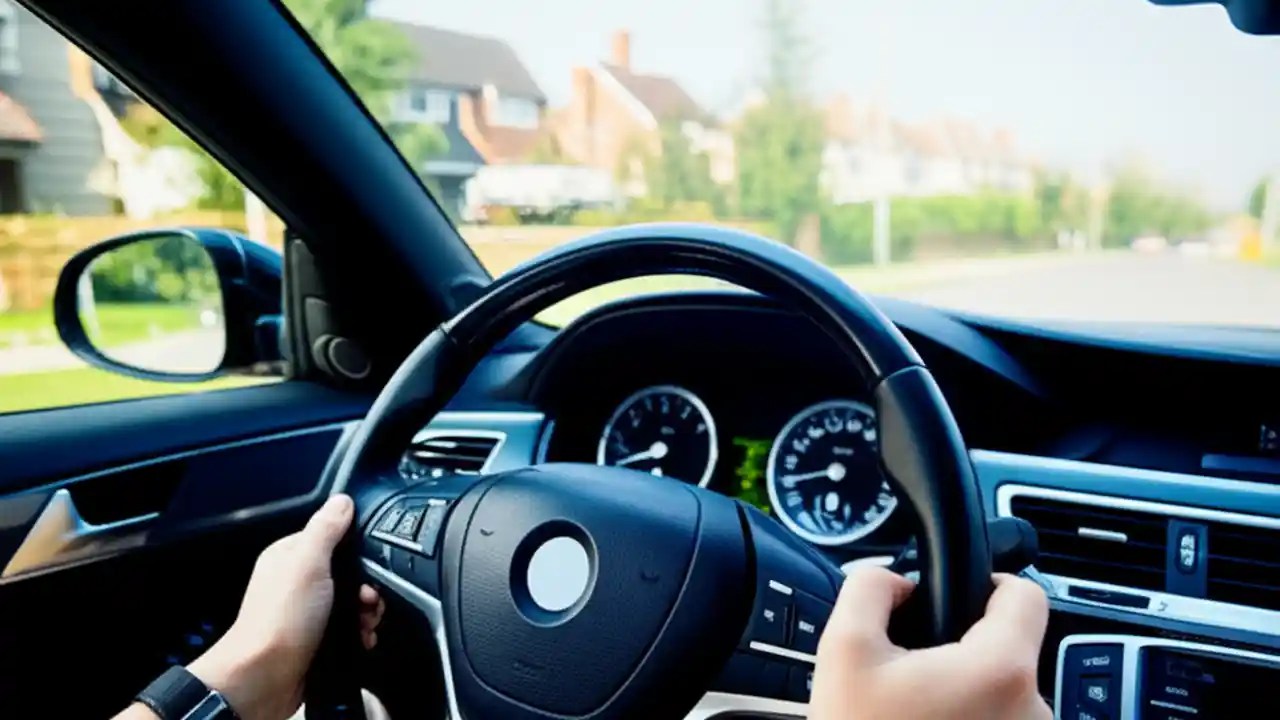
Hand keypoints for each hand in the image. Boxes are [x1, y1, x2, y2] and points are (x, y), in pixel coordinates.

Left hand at [186, 495, 385, 719]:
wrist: (264, 677)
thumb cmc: (279, 621)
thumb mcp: (308, 562)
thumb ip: (326, 529)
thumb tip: (342, 501)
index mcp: (290, 556)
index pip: (334, 538)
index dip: (358, 551)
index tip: (369, 566)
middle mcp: (297, 582)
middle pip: (348, 573)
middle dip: (367, 588)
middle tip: (367, 600)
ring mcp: (306, 612)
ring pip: (351, 603)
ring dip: (367, 613)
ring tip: (366, 624)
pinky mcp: (315, 638)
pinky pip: (348, 628)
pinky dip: (360, 633)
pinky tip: (363, 639)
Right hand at [810, 568, 1050, 719]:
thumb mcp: (842, 648)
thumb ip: (870, 588)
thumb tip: (897, 580)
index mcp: (1000, 669)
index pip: (1026, 595)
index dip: (991, 583)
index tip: (963, 594)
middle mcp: (1034, 712)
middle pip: (1010, 651)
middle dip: (964, 653)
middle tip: (914, 675)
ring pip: (1005, 698)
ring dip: (968, 698)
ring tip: (919, 717)